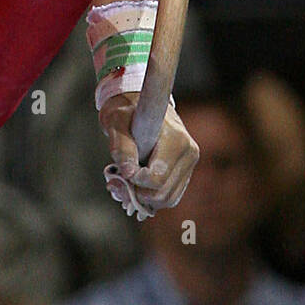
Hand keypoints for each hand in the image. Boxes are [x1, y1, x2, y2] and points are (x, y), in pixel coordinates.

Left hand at [99, 91, 198, 218]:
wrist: (140, 104)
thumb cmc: (126, 110)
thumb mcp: (116, 122)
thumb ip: (122, 147)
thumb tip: (128, 173)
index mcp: (176, 139)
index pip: (157, 177)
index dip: (134, 181)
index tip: (118, 171)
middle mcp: (189, 152)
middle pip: (163, 193)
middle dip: (136, 194)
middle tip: (114, 183)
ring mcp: (189, 164)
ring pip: (168, 199)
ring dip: (143, 199)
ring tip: (123, 183)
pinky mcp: (185, 172)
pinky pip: (170, 196)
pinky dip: (151, 197)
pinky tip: (134, 185)